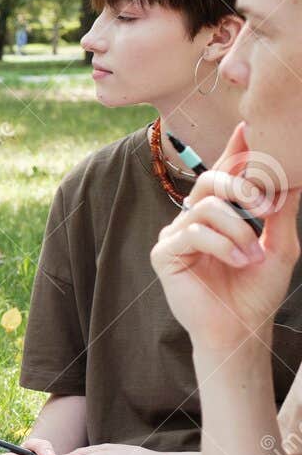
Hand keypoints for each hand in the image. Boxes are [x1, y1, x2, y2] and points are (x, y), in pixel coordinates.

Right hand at [150, 123, 300, 352]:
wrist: (240, 328)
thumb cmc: (257, 290)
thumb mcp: (280, 243)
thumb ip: (281, 209)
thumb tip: (292, 174)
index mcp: (219, 214)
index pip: (225, 173)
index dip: (235, 149)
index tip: (249, 126)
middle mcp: (193, 219)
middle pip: (209, 180)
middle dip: (242, 187)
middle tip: (267, 208)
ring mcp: (176, 235)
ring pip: (205, 207)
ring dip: (237, 229)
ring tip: (253, 254)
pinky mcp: (164, 255)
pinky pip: (192, 233)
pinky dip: (221, 245)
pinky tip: (237, 261)